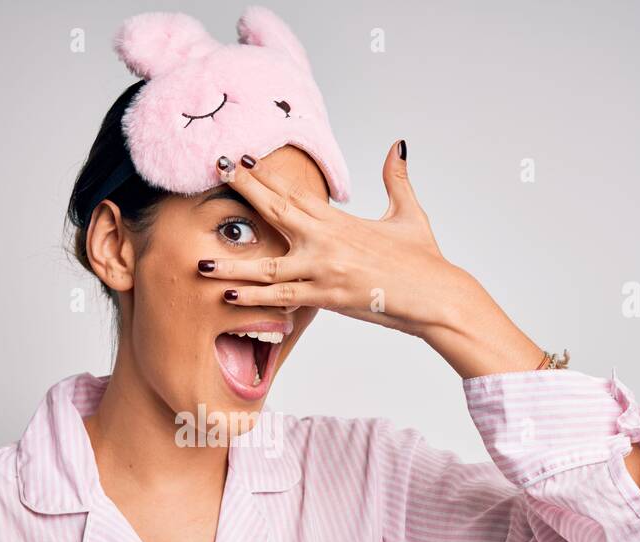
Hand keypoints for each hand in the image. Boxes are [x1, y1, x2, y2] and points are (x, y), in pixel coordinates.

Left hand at [200, 141, 546, 378]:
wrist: (438, 297)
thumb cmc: (424, 259)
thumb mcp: (409, 214)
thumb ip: (396, 180)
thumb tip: (398, 145)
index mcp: (340, 222)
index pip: (294, 192)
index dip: (264, 175)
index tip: (238, 160)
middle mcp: (326, 243)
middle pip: (275, 213)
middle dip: (243, 193)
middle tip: (212, 174)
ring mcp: (324, 273)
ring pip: (267, 268)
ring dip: (232, 265)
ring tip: (201, 262)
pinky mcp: (328, 299)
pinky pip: (283, 299)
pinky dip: (255, 298)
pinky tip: (230, 296)